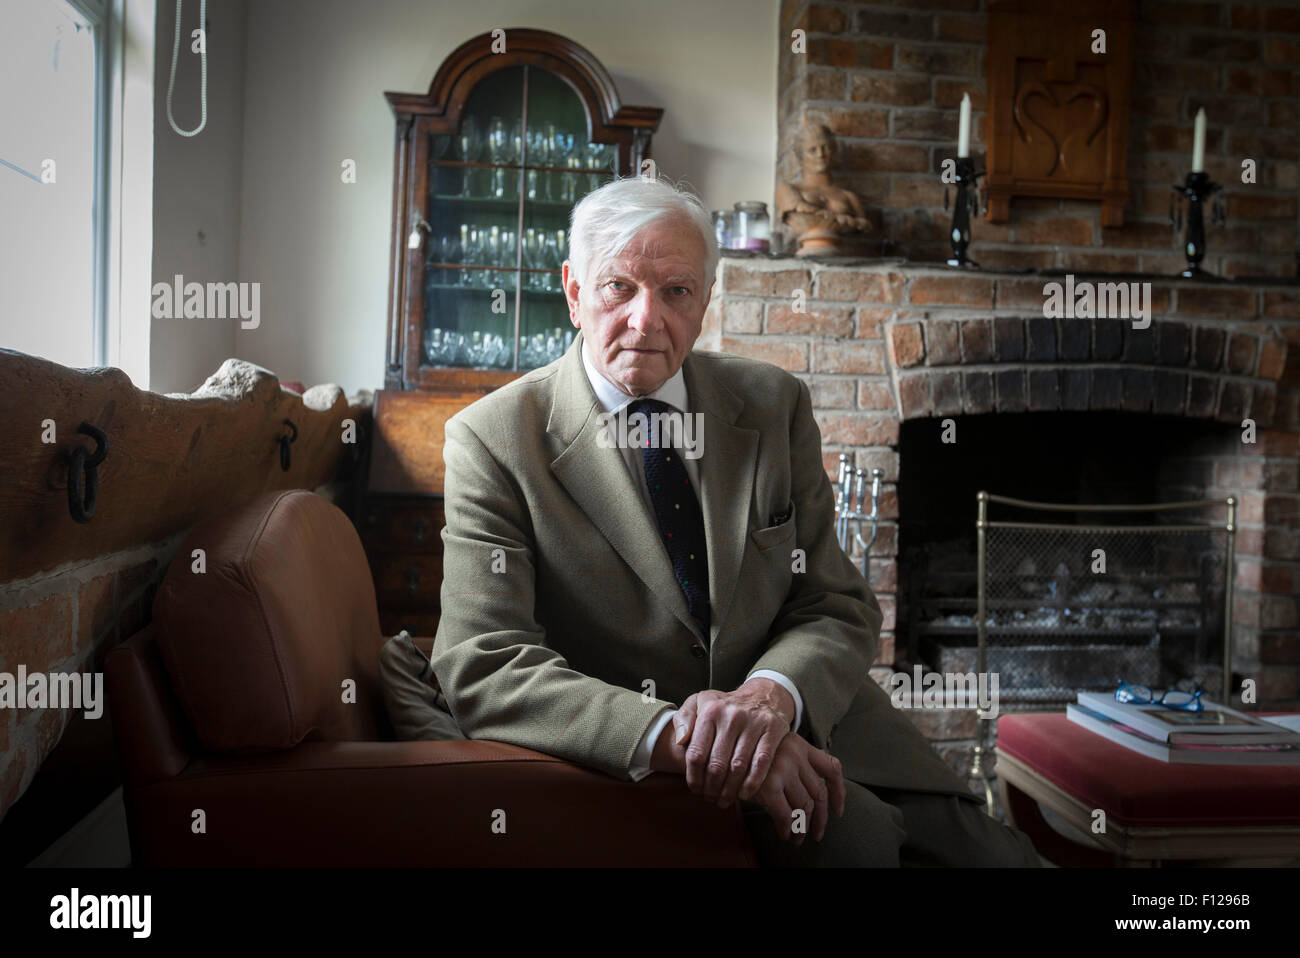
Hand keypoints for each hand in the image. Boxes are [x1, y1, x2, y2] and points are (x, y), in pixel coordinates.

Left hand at [671, 679, 793, 809]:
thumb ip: (683, 719)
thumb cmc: (726, 705)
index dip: (694, 777)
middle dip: (711, 788)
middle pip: (717, 764)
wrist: (762, 695)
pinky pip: (761, 763)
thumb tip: (679, 741)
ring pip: (738, 767)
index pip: (697, 752)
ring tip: (724, 800)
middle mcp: (731, 716)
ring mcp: (754, 722)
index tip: (695, 789)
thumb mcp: (699, 702)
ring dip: (730, 790)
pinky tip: (745, 793)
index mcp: (710, 711)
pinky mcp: (773, 730)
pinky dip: (752, 783)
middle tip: (710, 798)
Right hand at [751, 732, 845, 845]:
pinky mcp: (769, 785)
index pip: (832, 768)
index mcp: (800, 744)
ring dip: (803, 828)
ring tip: (797, 837)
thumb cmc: (742, 751)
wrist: (715, 747)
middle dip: (820, 818)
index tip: (837, 810)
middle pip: (819, 793)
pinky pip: (786, 815)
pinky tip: (784, 834)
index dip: (839, 792)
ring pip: (805, 806)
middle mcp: (795, 753)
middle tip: (816, 833)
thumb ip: (792, 763)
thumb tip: (812, 794)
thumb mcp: (771, 748)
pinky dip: (787, 829)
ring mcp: (783, 768)